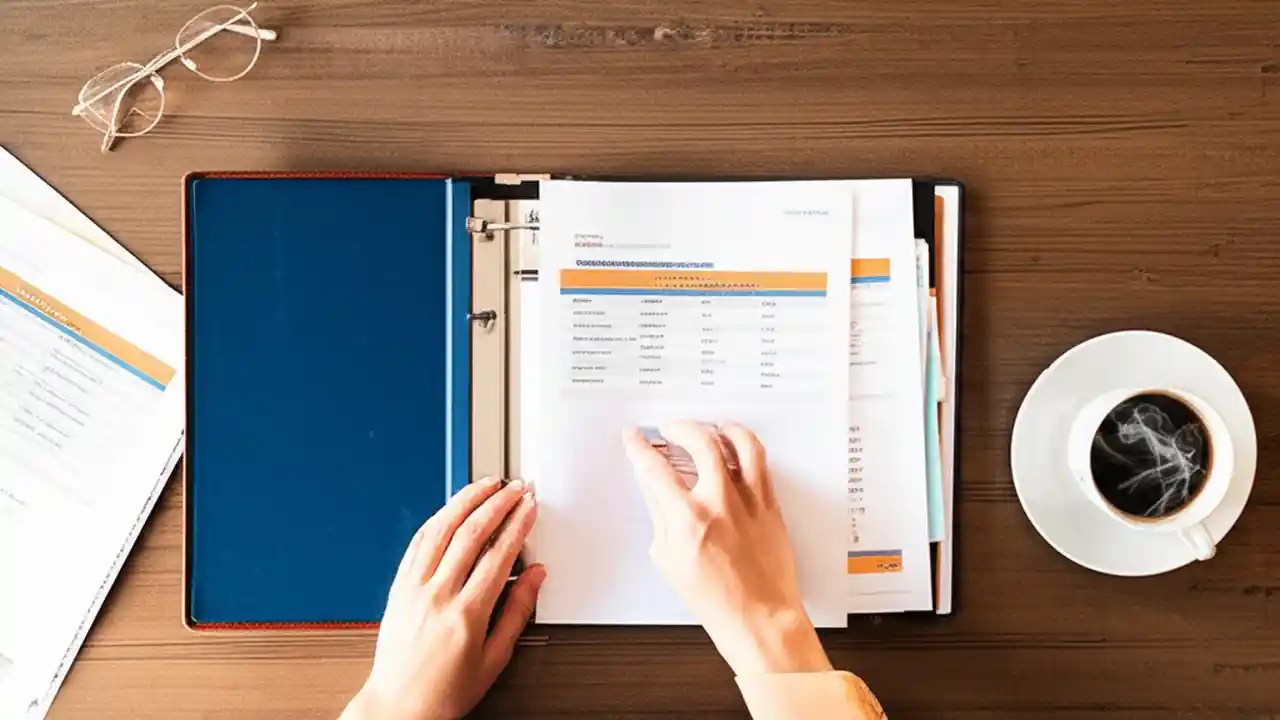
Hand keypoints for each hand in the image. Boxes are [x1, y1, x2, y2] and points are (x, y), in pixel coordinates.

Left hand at [342, 478, 543, 719]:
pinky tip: (450, 508)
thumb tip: (536, 578)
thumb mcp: (494, 659)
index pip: (499, 555)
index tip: (530, 507)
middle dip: (498, 503)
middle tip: (515, 488)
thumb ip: (517, 613)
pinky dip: (437, 518)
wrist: (398, 708)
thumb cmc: (444, 692)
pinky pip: (417, 542)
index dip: (518, 524)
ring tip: (485, 484)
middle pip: (471, 532)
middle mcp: (437, 595)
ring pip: (441, 528)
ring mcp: (414, 588)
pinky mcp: (399, 587)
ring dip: (466, 500)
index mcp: (466, 615)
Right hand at [622, 421, 832, 676]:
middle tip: (669, 430)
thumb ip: (659, 514)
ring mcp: (749, 501)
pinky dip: (744, 445)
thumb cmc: (716, 598)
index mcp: (689, 520)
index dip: (639, 448)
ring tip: (708, 428)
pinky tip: (735, 446)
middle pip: (699, 441)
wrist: (758, 615)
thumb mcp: (668, 558)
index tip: (635, 439)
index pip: (655, 469)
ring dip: (718, 427)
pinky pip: (760, 461)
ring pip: (739, 441)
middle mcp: (721, 504)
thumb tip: (653, 485)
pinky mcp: (769, 504)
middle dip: (678, 428)